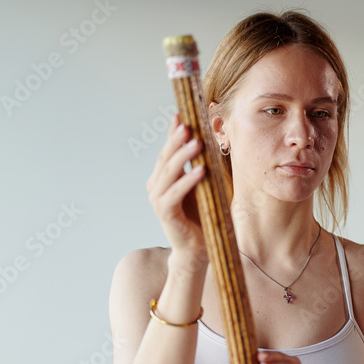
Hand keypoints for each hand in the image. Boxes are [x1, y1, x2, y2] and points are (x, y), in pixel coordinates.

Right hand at [145, 114, 206, 263]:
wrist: (200, 247)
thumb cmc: (203, 215)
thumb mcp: (204, 185)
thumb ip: (201, 165)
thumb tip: (206, 141)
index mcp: (163, 178)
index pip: (168, 151)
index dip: (173, 133)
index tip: (181, 115)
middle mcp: (156, 186)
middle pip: (166, 158)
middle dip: (176, 140)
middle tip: (188, 125)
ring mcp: (158, 199)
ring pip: (169, 173)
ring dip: (183, 156)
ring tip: (196, 143)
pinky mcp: (166, 213)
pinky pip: (176, 193)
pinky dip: (188, 181)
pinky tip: (200, 170)